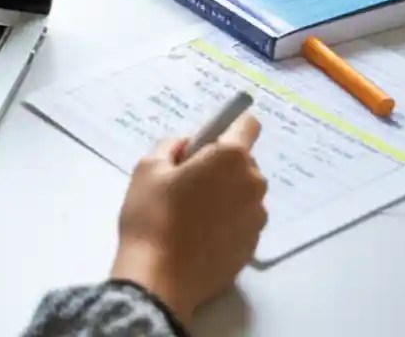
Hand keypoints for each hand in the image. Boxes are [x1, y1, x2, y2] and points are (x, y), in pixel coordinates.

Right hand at [109, 114, 267, 325]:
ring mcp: (256, 219)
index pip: (247, 125)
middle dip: (219, 166)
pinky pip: (241, 222)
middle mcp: (253, 185)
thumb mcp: (147, 168)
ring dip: (224, 195)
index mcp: (231, 158)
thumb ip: (170, 146)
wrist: (160, 279)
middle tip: (185, 183)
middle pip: (243, 162)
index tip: (207, 142)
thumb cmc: (152, 216)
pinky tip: (196, 237)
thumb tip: (186, 146)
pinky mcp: (252, 247)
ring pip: (242, 194)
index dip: (228, 127)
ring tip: (188, 215)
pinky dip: (225, 223)